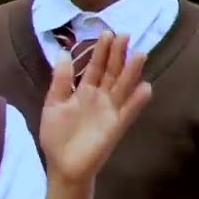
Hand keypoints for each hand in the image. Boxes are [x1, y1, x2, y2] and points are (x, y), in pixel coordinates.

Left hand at [39, 31, 151, 181]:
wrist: (61, 165)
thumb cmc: (57, 136)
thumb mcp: (53, 104)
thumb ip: (60, 81)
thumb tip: (64, 53)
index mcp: (84, 92)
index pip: (95, 67)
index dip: (101, 51)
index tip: (106, 33)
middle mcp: (100, 99)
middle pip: (111, 73)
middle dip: (117, 55)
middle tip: (124, 35)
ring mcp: (110, 112)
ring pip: (122, 88)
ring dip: (131, 72)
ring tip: (139, 54)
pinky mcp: (115, 128)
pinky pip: (128, 113)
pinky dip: (136, 102)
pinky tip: (145, 88)